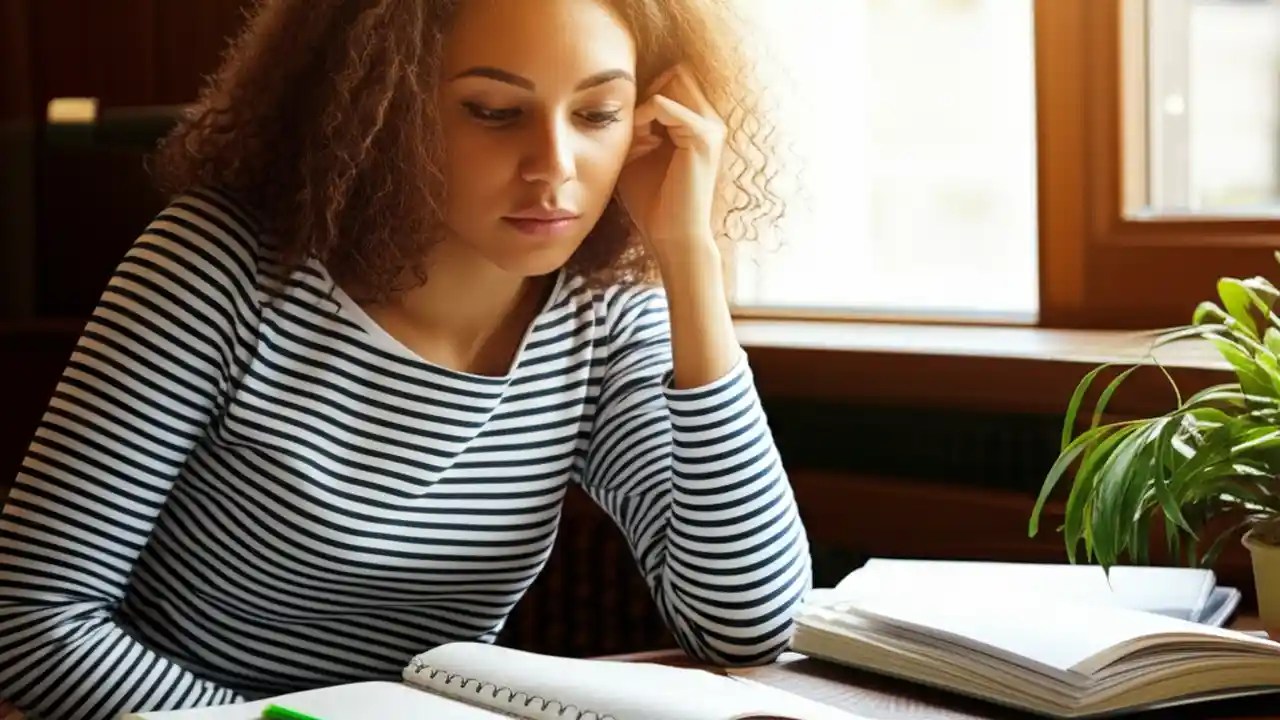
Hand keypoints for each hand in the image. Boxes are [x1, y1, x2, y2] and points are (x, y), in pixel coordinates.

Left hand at [615, 64, 725, 263]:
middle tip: (631, 129)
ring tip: (633, 137)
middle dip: (646, 94)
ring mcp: (710, 126)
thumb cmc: (652, 202)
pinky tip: (635, 143)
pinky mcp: (702, 136)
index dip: (644, 98)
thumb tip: (618, 101)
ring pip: (671, 82)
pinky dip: (641, 117)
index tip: (628, 132)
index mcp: (699, 124)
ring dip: (643, 104)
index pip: (671, 82)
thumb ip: (635, 126)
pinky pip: (663, 104)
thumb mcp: (637, 154)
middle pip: (674, 74)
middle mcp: (710, 120)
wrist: (670, 236)